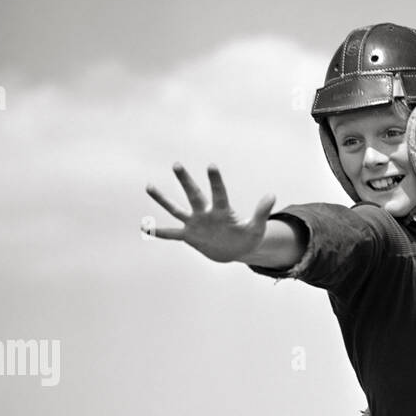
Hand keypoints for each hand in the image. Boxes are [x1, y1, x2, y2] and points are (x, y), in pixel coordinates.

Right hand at [143, 164, 276, 262]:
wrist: (234, 251)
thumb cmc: (246, 237)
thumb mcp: (256, 228)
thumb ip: (261, 213)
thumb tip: (272, 195)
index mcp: (223, 211)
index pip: (219, 194)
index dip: (216, 181)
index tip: (211, 165)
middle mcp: (206, 214)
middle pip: (194, 195)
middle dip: (186, 182)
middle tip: (176, 164)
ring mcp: (195, 224)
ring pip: (176, 209)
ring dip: (163, 199)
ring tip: (148, 186)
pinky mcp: (189, 236)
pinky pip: (172, 234)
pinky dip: (159, 232)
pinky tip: (143, 227)